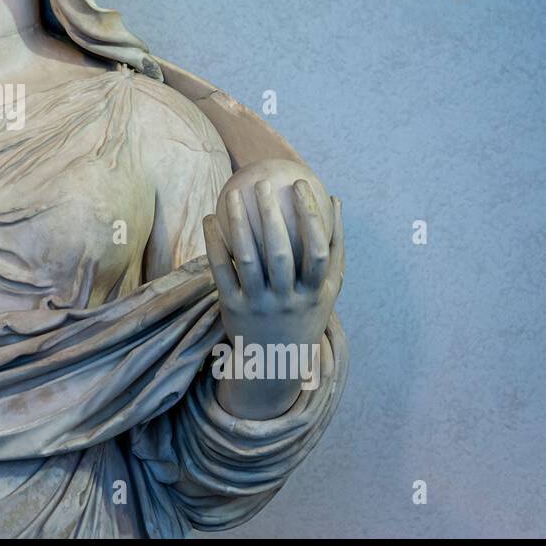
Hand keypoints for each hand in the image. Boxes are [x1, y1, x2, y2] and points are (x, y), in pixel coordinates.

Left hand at [202, 179, 343, 416]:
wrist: (274, 362)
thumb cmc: (304, 311)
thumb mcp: (327, 288)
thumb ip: (334, 246)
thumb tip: (335, 199)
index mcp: (314, 293)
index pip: (316, 251)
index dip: (311, 217)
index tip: (300, 184)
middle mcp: (286, 300)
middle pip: (279, 252)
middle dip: (270, 214)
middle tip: (262, 182)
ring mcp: (258, 305)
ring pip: (246, 259)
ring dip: (237, 223)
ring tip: (231, 194)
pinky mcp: (232, 309)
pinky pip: (221, 271)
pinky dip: (215, 244)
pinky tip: (210, 219)